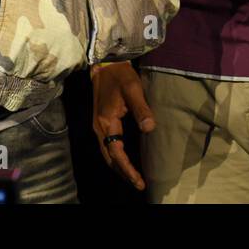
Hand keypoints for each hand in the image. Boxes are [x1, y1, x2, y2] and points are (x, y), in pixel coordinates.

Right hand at [92, 62, 154, 189]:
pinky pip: (107, 146)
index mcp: (106, 122)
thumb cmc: (120, 75)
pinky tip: (125, 160)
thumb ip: (141, 108)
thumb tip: (150, 128)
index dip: (127, 168)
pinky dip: (116, 157)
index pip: (116, 152)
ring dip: (118, 166)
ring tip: (133, 177)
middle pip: (109, 158)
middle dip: (122, 172)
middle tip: (138, 184)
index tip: (139, 181)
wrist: (105, 64)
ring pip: (106, 153)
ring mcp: (98, 126)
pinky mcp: (101, 123)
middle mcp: (99, 128)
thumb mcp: (133, 88)